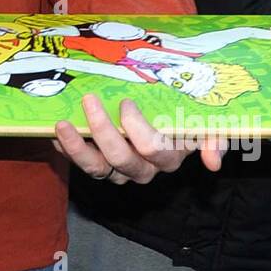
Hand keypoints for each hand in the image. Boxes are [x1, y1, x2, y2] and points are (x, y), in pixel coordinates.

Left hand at [53, 94, 224, 184]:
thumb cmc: (186, 118)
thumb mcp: (207, 124)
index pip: (153, 150)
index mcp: (168, 157)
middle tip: (90, 100)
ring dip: (76, 148)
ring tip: (62, 125)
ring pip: (97, 169)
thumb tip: (213, 162)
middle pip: (121, 159)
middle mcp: (142, 169)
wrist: (169, 117)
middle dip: (103, 131)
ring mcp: (118, 169)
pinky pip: (81, 163)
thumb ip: (214, 138)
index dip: (137, 130)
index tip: (126, 103)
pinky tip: (56, 132)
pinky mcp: (100, 164)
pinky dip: (67, 149)